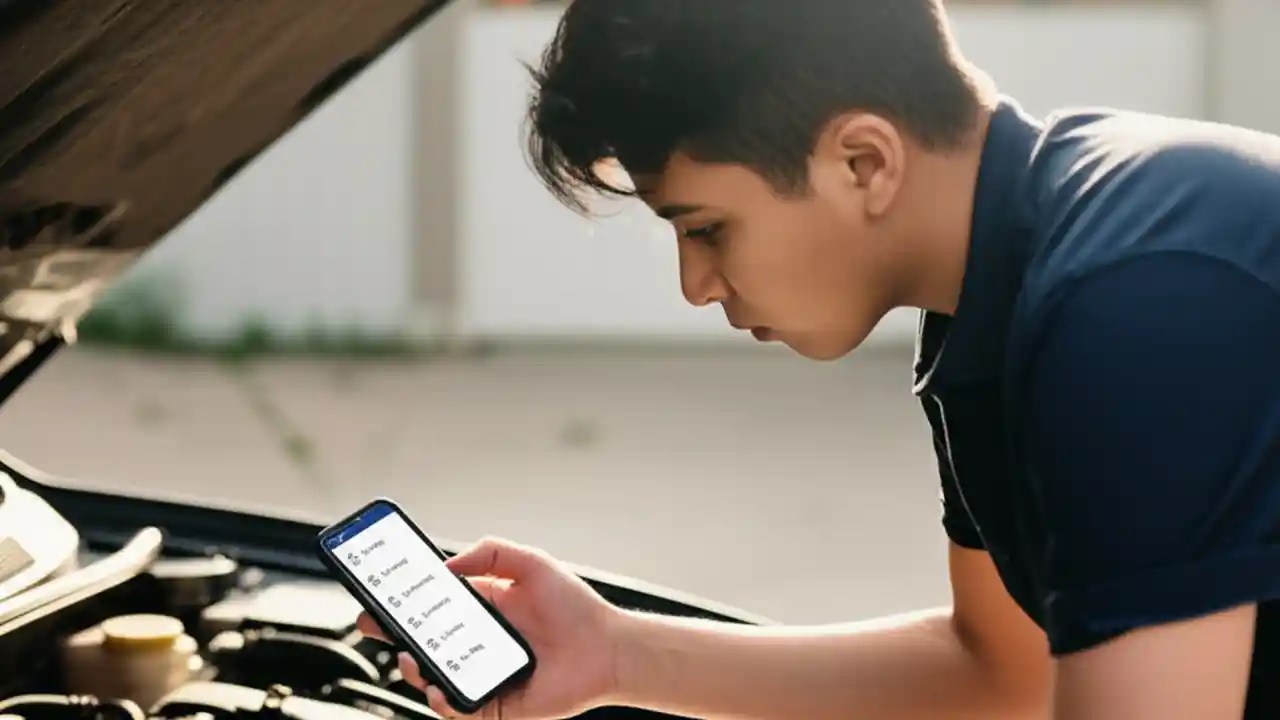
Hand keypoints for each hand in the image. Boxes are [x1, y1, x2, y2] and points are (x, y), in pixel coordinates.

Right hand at [356, 537, 626, 718]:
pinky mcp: (498, 705)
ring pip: (435, 678)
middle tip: (373, 625)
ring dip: (414, 669)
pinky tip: (440, 689)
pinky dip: (445, 702)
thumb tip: (447, 564)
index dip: (403, 603)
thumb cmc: (576, 607)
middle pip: (425, 643)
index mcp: (484, 609)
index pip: (433, 607)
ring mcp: (486, 675)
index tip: (378, 594)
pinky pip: (462, 709)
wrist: (609, 648)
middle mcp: (480, 644)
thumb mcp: (532, 562)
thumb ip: (490, 551)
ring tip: (411, 657)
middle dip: (394, 635)